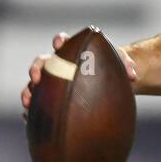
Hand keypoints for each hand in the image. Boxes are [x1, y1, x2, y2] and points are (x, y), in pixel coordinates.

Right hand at [20, 31, 137, 117]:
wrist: (110, 83)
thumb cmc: (113, 68)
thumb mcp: (122, 64)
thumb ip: (126, 65)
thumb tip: (132, 75)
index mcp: (73, 52)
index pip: (62, 41)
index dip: (59, 41)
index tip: (59, 44)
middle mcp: (58, 65)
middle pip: (42, 63)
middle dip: (36, 68)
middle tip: (36, 78)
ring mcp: (52, 83)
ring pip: (34, 85)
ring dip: (29, 92)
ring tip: (28, 103)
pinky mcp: (52, 100)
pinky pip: (38, 105)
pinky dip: (33, 112)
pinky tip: (29, 120)